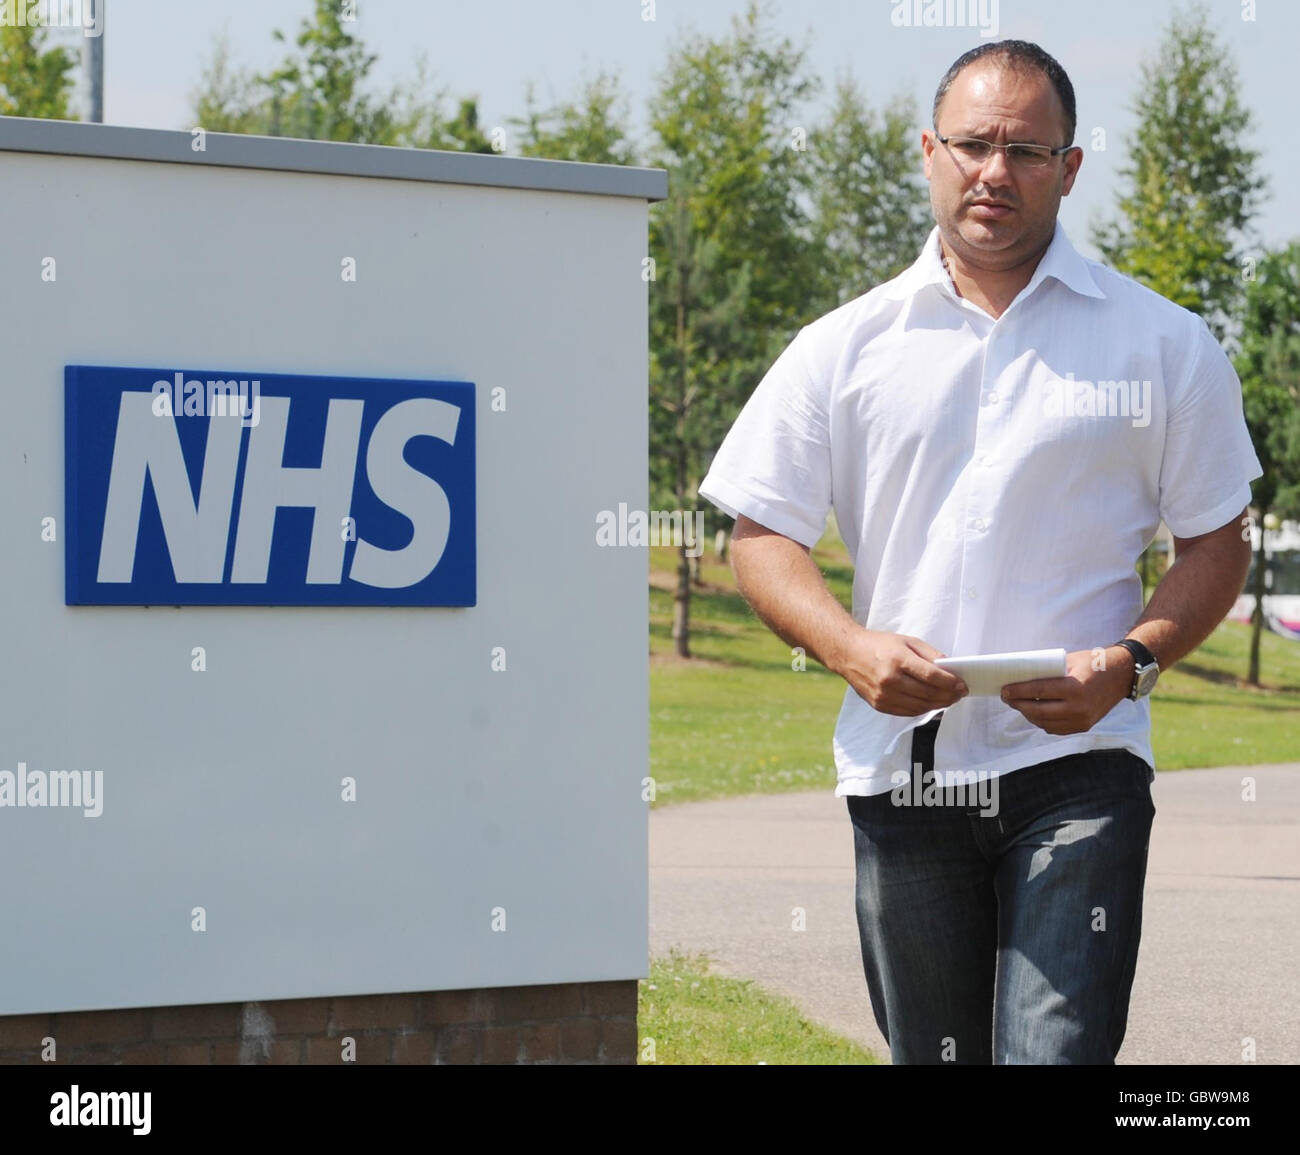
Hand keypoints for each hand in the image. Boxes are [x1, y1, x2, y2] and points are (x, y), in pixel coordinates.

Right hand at [835, 629, 968, 715]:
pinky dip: (923, 709)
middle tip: (960, 694)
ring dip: (939, 705)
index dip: (951, 682)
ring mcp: (883, 695)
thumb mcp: (907, 641)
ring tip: (949, 699)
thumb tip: (951, 668)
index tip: (962, 684)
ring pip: (920, 706)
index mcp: (898, 659)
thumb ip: (930, 654)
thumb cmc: (879, 645)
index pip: (932, 676)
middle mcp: (890, 679)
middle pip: (928, 693)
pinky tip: (931, 703)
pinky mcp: (879, 705)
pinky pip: (908, 712)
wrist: (848, 653)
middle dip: (949, 695)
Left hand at [1000, 646, 1132, 734]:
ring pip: (1045, 722)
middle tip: (1006, 697)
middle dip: (1018, 704)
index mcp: (1075, 688)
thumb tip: (1021, 678)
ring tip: (1018, 703)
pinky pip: (1056, 728)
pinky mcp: (1084, 727)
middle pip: (1038, 711)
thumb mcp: (1070, 661)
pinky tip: (1034, 712)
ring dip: (1028, 714)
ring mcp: (1082, 721)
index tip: (1004, 690)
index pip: (1039, 692)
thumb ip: (1048, 672)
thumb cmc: (1094, 663)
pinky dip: (1042, 721)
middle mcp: (1079, 708)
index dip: (1018, 692)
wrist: (1122, 676)